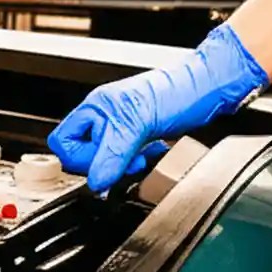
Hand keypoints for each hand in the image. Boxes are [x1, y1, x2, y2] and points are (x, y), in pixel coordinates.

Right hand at [47, 24, 269, 192]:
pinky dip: (135, 160)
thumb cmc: (176, 90)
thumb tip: (95, 183)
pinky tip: (150, 152)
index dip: (78, 158)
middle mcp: (104, 116)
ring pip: (104, 158)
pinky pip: (124, 157)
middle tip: (126, 160)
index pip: (63, 141)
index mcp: (95, 107)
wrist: (208, 88)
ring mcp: (120, 126)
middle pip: (81, 153)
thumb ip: (112, 155)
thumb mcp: (137, 126)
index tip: (99, 163)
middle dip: (104, 163)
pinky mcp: (138, 134)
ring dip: (122, 164)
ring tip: (140, 157)